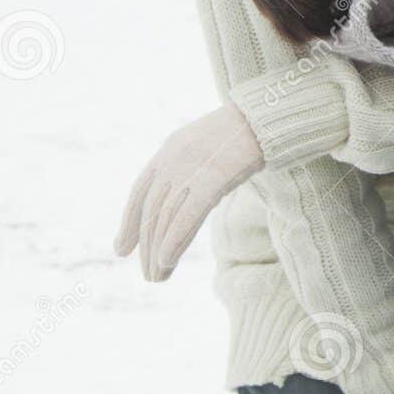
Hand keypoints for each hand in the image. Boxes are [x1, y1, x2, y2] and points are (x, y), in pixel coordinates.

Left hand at [114, 101, 264, 280]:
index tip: (122, 249)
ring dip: (158, 252)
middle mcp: (174, 158)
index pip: (139, 191)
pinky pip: (187, 215)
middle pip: (152, 210)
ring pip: (166, 218)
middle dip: (147, 247)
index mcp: (170, 148)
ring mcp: (192, 167)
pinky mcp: (213, 177)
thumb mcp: (208, 144)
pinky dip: (174, 240)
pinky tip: (167, 261)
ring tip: (158, 277)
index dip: (128, 222)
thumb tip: (183, 195)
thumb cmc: (247, 132)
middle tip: (149, 276)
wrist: (271, 115)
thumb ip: (190, 165)